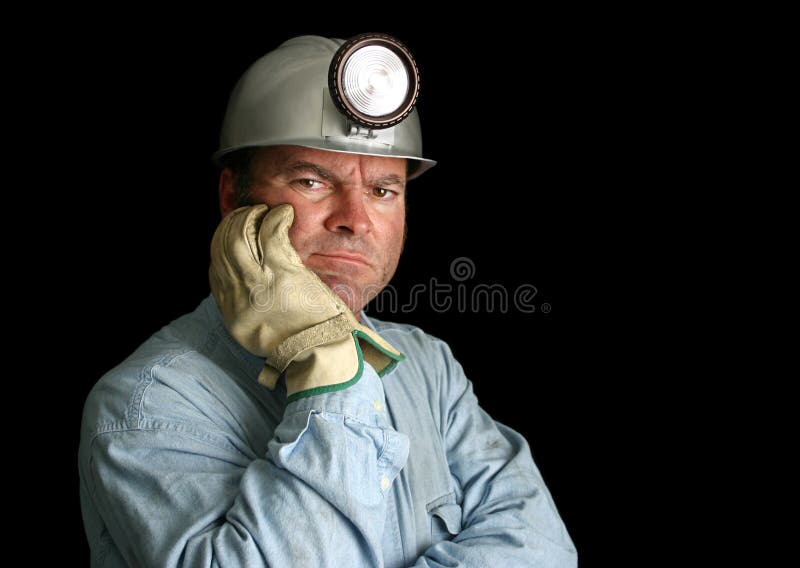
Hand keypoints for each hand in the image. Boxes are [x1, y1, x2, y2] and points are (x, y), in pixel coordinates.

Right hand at [209, 204, 402, 398]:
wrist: (325, 352)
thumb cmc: (306, 341)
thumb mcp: (266, 332)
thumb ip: (253, 309)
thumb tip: (250, 283)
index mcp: (234, 315)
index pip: (216, 272)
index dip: (222, 247)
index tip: (235, 235)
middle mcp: (239, 299)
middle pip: (222, 250)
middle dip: (232, 226)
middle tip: (248, 214)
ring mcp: (258, 285)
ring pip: (239, 238)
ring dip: (249, 218)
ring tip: (262, 211)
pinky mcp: (282, 273)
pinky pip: (269, 235)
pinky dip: (274, 219)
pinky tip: (283, 214)